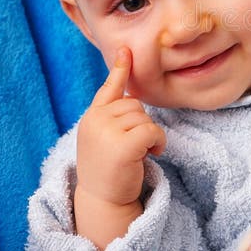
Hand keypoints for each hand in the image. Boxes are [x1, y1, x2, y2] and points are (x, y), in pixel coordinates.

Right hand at [75, 47, 165, 247]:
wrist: (103, 200)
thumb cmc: (109, 169)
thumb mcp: (104, 138)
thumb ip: (112, 117)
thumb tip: (132, 96)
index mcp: (92, 117)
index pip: (108, 88)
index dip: (120, 69)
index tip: (126, 50)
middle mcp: (96, 121)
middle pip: (135, 104)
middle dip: (141, 124)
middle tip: (133, 147)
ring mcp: (107, 132)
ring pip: (145, 117)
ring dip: (150, 135)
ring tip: (138, 153)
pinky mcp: (122, 145)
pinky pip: (153, 131)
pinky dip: (158, 142)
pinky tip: (151, 155)